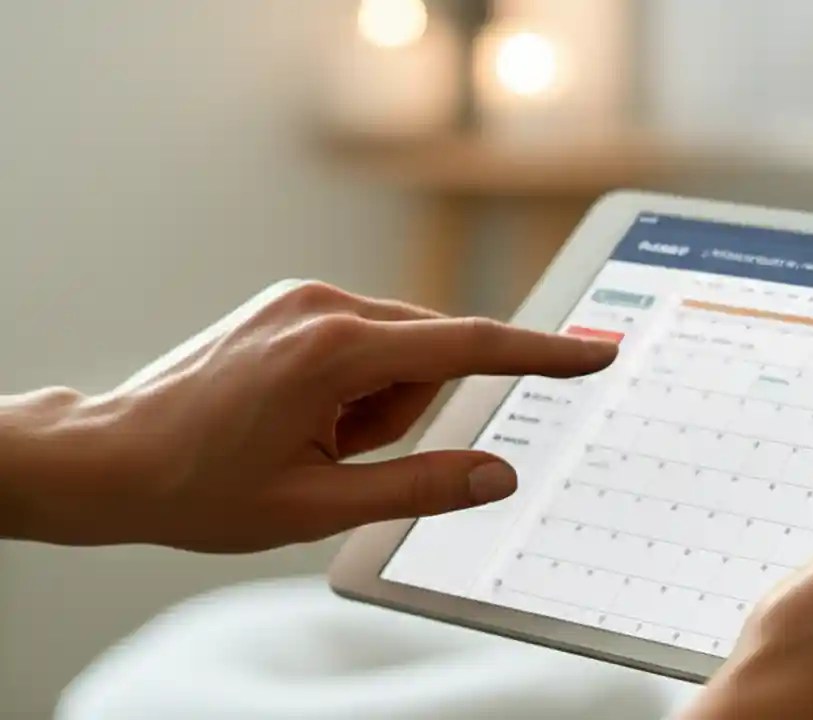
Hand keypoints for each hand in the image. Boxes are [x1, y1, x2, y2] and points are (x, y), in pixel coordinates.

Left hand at [0, 281, 615, 550]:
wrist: (111, 458)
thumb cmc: (202, 488)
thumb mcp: (319, 507)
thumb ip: (422, 486)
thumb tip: (499, 474)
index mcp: (334, 350)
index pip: (467, 346)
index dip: (542, 352)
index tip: (595, 351)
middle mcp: (324, 305)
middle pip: (430, 357)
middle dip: (406, 414)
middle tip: (338, 457)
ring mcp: (306, 298)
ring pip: (400, 352)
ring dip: (377, 405)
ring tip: (310, 439)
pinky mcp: (296, 304)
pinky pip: (367, 342)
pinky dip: (356, 386)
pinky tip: (300, 414)